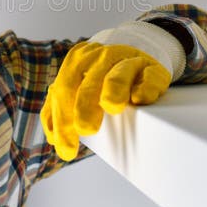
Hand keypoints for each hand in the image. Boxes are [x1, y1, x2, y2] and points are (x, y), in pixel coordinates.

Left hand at [40, 41, 171, 160]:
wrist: (131, 59)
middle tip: (85, 129)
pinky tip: (139, 98)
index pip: (64, 90)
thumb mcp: (76, 88)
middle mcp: (100, 57)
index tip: (67, 149)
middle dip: (85, 106)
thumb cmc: (100, 80)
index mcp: (77, 62)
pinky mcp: (153, 68)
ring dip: (114, 87)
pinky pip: (150, 75)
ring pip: (120, 71)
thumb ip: (59, 108)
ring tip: (111, 105)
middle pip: (89, 81)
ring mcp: (128, 60)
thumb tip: (53, 137)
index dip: (63, 120)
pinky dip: (145, 86)